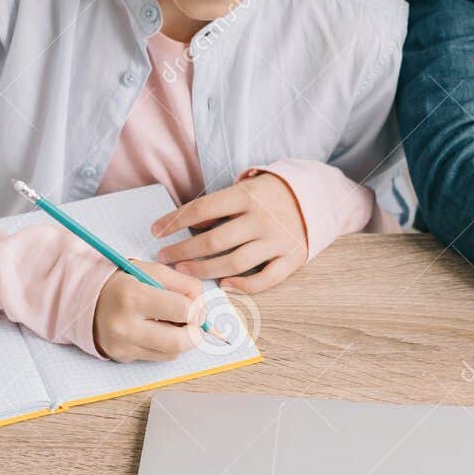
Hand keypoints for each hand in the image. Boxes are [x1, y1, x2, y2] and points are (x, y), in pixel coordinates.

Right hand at [92, 260, 203, 361]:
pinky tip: (160, 331)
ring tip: (175, 323)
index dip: (198, 308)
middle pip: (179, 341)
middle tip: (195, 321)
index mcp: (132, 296)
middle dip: (196, 331)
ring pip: (172, 353)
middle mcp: (125, 325)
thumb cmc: (124, 282)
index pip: (183, 310)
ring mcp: (122, 345)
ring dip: (183, 340)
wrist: (85, 299)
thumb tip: (203, 306)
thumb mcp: (152, 271)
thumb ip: (184, 284)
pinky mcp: (122, 357)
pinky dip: (168, 346)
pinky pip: (159, 357)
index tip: (197, 304)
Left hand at [152, 174, 307, 292]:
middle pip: (214, 241)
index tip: (155, 231)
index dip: (174, 221)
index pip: (202, 209)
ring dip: (204, 270)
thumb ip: (219, 206)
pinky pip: (264, 279)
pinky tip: (223, 284)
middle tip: (164, 258)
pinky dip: (243, 285)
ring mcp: (277, 240)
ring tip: (184, 271)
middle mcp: (262, 218)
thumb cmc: (271, 194)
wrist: (318, 197)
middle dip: (183, 251)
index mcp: (247, 196)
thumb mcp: (245, 189)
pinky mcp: (292, 258)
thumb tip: (188, 224)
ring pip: (234, 262)